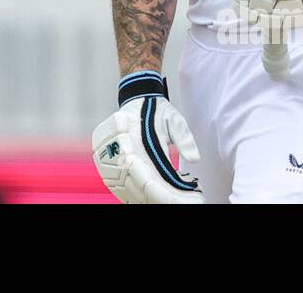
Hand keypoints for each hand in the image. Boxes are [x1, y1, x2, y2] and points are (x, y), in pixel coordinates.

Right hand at [91, 71, 202, 203]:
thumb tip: (194, 158)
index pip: (149, 182)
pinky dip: (140, 197)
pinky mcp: (108, 167)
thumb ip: (183, 137)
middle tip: (191, 202)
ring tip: (179, 200)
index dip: (169, 196)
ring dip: (152, 200)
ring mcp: (109, 162)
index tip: (192, 201)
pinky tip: (159, 197)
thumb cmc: (156, 110)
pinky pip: (122, 189)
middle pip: (140, 192)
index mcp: (133, 142)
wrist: (136, 100)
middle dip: (166, 200)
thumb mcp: (174, 119)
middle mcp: (117, 154)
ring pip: (130, 194)